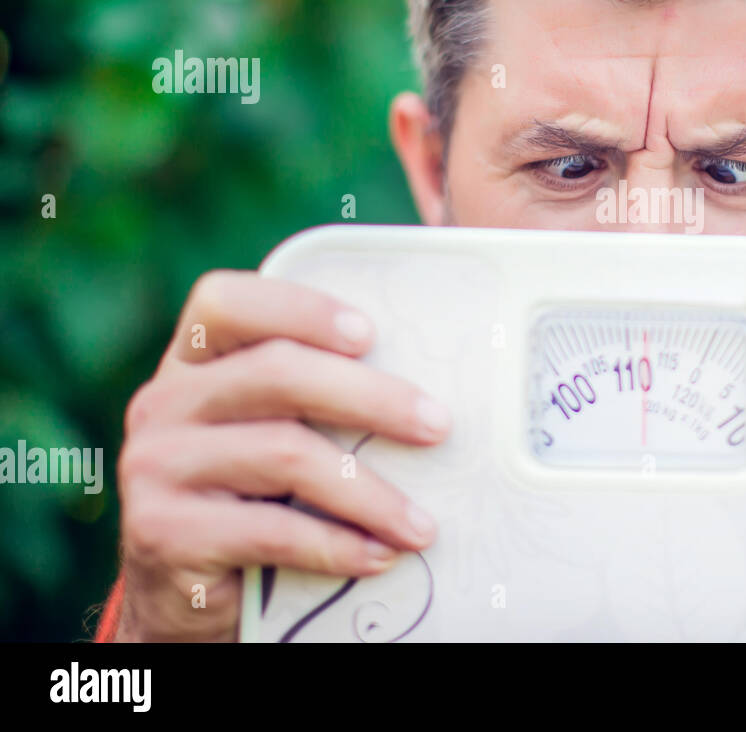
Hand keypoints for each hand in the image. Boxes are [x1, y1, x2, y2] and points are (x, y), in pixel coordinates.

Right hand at [114, 271, 449, 640]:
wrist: (179, 596)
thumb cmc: (249, 500)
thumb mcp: (268, 437)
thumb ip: (314, 403)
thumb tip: (428, 399)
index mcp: (190, 363)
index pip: (225, 303)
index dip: (299, 308)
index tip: (371, 333)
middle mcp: (162, 403)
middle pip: (276, 373)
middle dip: (371, 397)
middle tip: (438, 426)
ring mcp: (154, 467)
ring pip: (284, 453)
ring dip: (370, 492)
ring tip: (422, 524)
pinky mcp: (162, 533)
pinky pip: (271, 530)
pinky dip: (337, 545)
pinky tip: (379, 556)